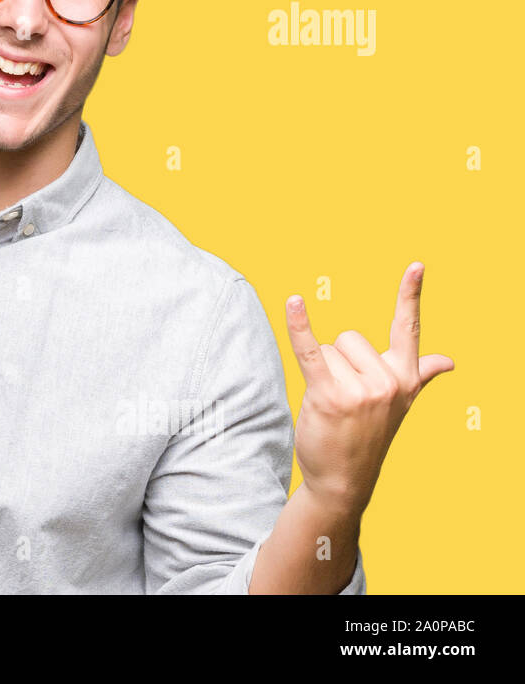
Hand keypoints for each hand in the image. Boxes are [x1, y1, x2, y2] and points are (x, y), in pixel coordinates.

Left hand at [285, 261, 454, 515]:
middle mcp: (388, 381)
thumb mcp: (401, 404)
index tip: (416, 265)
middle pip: (349, 339)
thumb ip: (420, 376)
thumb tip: (449, 362)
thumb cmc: (368, 435)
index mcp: (406, 378)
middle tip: (345, 400)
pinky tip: (294, 301)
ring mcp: (360, 390)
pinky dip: (299, 325)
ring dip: (322, 374)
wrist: (344, 479)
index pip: (408, 328)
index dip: (410, 294)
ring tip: (332, 406)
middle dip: (340, 363)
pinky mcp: (329, 395)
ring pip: (327, 351)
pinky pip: (310, 350)